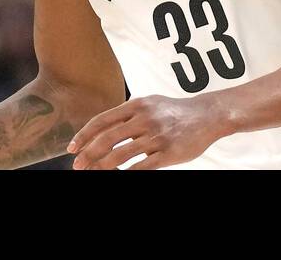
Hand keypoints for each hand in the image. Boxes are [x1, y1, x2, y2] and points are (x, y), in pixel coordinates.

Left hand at [67, 94, 231, 169]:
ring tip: (94, 174)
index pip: (102, 120)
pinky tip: (119, 177)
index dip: (84, 135)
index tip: (73, 147)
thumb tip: (101, 129)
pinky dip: (126, 174)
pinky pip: (141, 167)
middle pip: (107, 139)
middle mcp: (144, 118)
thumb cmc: (175, 111)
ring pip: (120, 155)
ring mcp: (157, 136)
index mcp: (137, 105)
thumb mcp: (150, 104)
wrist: (207, 115)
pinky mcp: (168, 152)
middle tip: (78, 165)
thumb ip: (128, 115)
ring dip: (102, 167)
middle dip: (88, 154)